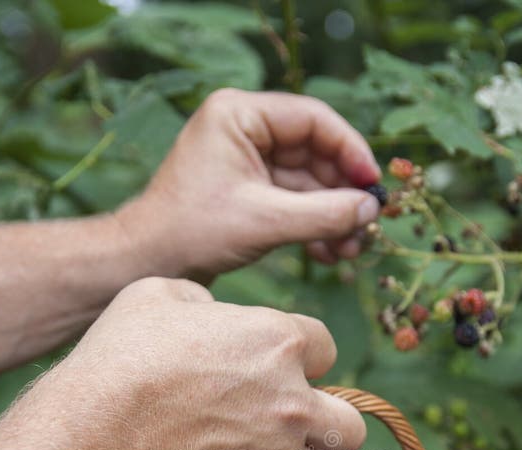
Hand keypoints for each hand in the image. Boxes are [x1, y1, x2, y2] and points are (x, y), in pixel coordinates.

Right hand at [67, 277, 365, 449]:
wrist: (97, 429)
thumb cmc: (126, 354)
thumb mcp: (162, 295)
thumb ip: (207, 303)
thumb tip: (214, 316)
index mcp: (280, 341)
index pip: (327, 349)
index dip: (303, 355)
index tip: (277, 362)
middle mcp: (292, 401)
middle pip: (351, 424)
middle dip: (332, 420)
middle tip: (295, 416)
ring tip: (255, 444)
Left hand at [116, 89, 381, 283]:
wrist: (148, 264)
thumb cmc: (192, 232)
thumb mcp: (265, 221)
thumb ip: (323, 213)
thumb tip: (371, 210)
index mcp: (239, 114)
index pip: (313, 120)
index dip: (351, 151)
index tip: (374, 185)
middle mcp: (244, 131)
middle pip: (315, 154)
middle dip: (342, 194)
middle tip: (368, 226)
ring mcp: (247, 163)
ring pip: (308, 183)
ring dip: (332, 216)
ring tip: (352, 249)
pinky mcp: (248, 193)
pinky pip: (293, 203)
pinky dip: (313, 226)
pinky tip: (330, 254)